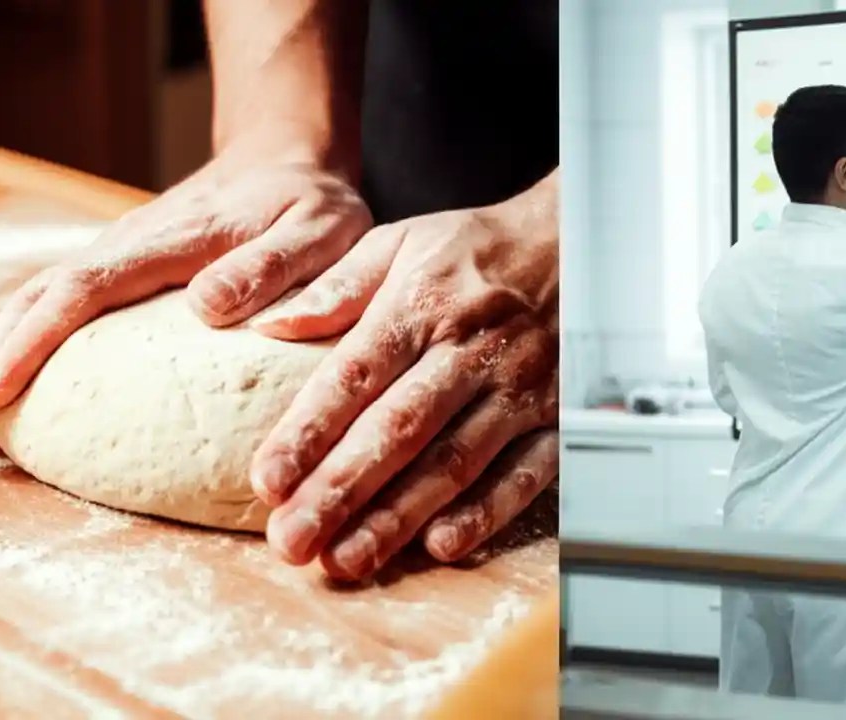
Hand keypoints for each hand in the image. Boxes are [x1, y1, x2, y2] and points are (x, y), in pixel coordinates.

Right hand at [0, 132, 372, 444]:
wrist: (290, 160)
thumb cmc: (312, 207)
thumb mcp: (320, 231)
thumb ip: (273, 265)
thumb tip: (207, 307)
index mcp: (179, 239)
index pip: (88, 287)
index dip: (35, 341)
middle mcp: (135, 242)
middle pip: (42, 295)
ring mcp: (125, 253)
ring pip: (42, 299)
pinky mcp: (127, 267)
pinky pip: (66, 304)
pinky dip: (28, 343)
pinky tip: (11, 388)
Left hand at [247, 172, 558, 580]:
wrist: (578, 247)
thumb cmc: (477, 252)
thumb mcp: (403, 242)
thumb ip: (338, 285)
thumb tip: (271, 327)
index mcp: (422, 303)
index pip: (356, 374)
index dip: (310, 430)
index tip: (267, 479)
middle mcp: (470, 350)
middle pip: (399, 429)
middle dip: (341, 490)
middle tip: (291, 540)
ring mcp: (519, 388)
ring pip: (454, 461)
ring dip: (399, 516)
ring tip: (346, 559)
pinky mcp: (556, 417)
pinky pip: (524, 472)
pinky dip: (487, 511)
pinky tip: (442, 546)